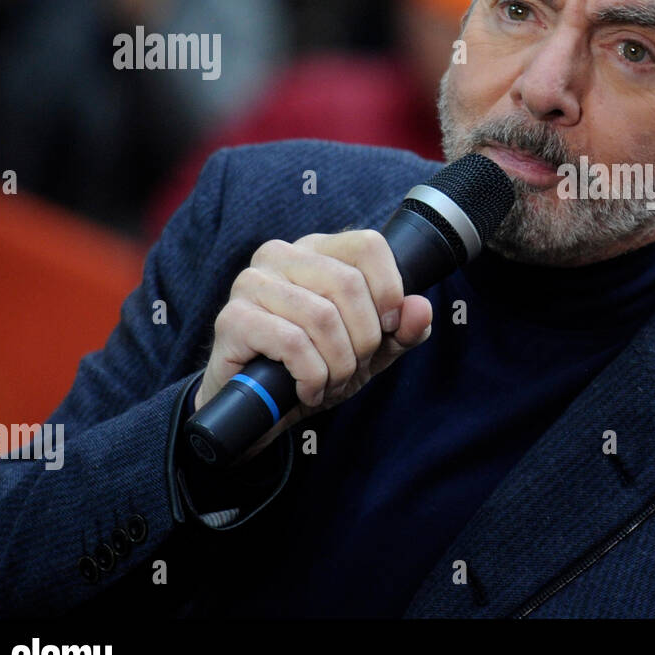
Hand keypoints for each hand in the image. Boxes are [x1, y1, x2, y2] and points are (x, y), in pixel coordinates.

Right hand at [194, 230, 432, 455]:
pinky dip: (312, 376)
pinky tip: (307, 390)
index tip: (389, 328)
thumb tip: (421, 308)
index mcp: (317, 251)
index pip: (367, 245)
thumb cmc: (316, 367)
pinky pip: (292, 343)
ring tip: (331, 382)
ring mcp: (252, 284)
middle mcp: (281, 256)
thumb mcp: (372, 351)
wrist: (261, 409)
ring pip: (322, 317)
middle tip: (355, 367)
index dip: (389, 290)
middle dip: (364, 339)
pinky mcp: (233, 318)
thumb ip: (403, 330)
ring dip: (338, 364)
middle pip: (348, 283)